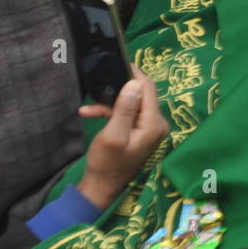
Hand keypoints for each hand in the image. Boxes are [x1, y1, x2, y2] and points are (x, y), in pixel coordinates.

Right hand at [76, 67, 168, 210]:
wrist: (101, 187)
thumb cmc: (106, 163)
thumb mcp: (113, 135)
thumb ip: (124, 109)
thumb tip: (134, 83)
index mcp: (154, 123)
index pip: (148, 89)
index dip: (134, 73)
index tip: (117, 61)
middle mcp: (158, 124)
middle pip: (141, 94)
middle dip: (119, 89)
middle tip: (100, 83)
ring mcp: (150, 128)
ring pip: (132, 103)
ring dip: (110, 103)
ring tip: (89, 107)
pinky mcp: (140, 132)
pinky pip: (128, 114)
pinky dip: (111, 112)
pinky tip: (90, 113)